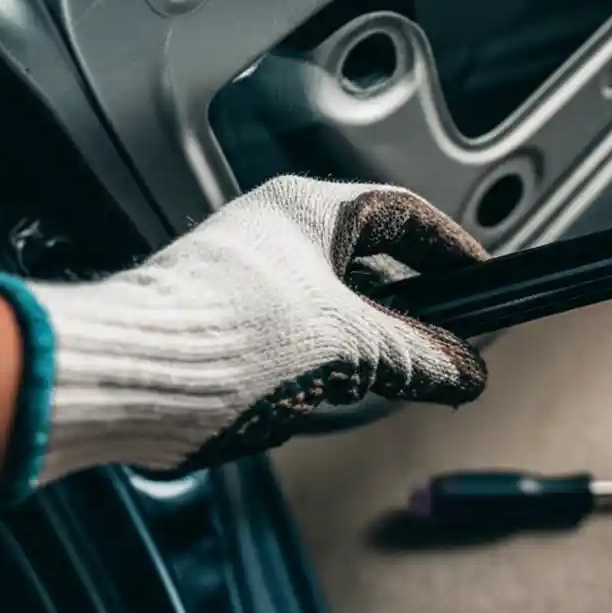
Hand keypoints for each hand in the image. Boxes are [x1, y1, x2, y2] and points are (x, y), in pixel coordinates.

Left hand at [28, 176, 488, 482]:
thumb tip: (466, 368)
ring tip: (375, 384)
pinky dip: (320, 373)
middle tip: (444, 349)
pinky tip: (318, 401)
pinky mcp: (227, 330)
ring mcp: (249, 282)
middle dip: (409, 317)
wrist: (127, 379)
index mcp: (307, 211)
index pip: (401, 214)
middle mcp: (276, 237)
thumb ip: (417, 355)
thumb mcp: (347, 344)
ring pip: (335, 314)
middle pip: (371, 269)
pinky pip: (296, 346)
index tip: (484, 281)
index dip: (451, 248)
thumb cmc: (220, 333)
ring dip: (362, 352)